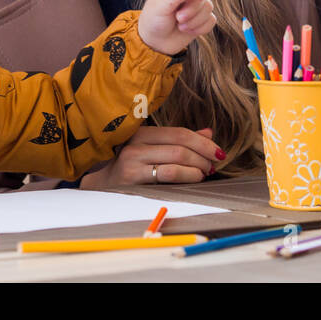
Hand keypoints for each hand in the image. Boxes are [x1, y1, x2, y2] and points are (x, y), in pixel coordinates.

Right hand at [80, 126, 224, 186]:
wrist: (102, 187)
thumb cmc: (132, 168)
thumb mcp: (154, 150)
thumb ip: (179, 141)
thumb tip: (208, 133)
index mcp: (143, 133)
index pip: (180, 132)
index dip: (203, 141)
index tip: (218, 151)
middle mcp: (137, 143)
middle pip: (181, 144)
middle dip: (204, 154)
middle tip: (214, 163)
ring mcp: (133, 160)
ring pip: (177, 158)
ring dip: (198, 166)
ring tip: (205, 172)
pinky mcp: (132, 178)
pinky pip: (167, 174)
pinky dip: (187, 176)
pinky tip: (194, 178)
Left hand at [137, 0, 215, 54]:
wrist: (155, 42)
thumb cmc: (153, 21)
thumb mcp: (160, 6)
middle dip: (192, 10)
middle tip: (179, 18)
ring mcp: (195, 6)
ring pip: (208, 8)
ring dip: (195, 21)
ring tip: (180, 26)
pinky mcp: (201, 19)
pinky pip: (211, 21)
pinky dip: (201, 28)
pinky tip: (188, 31)